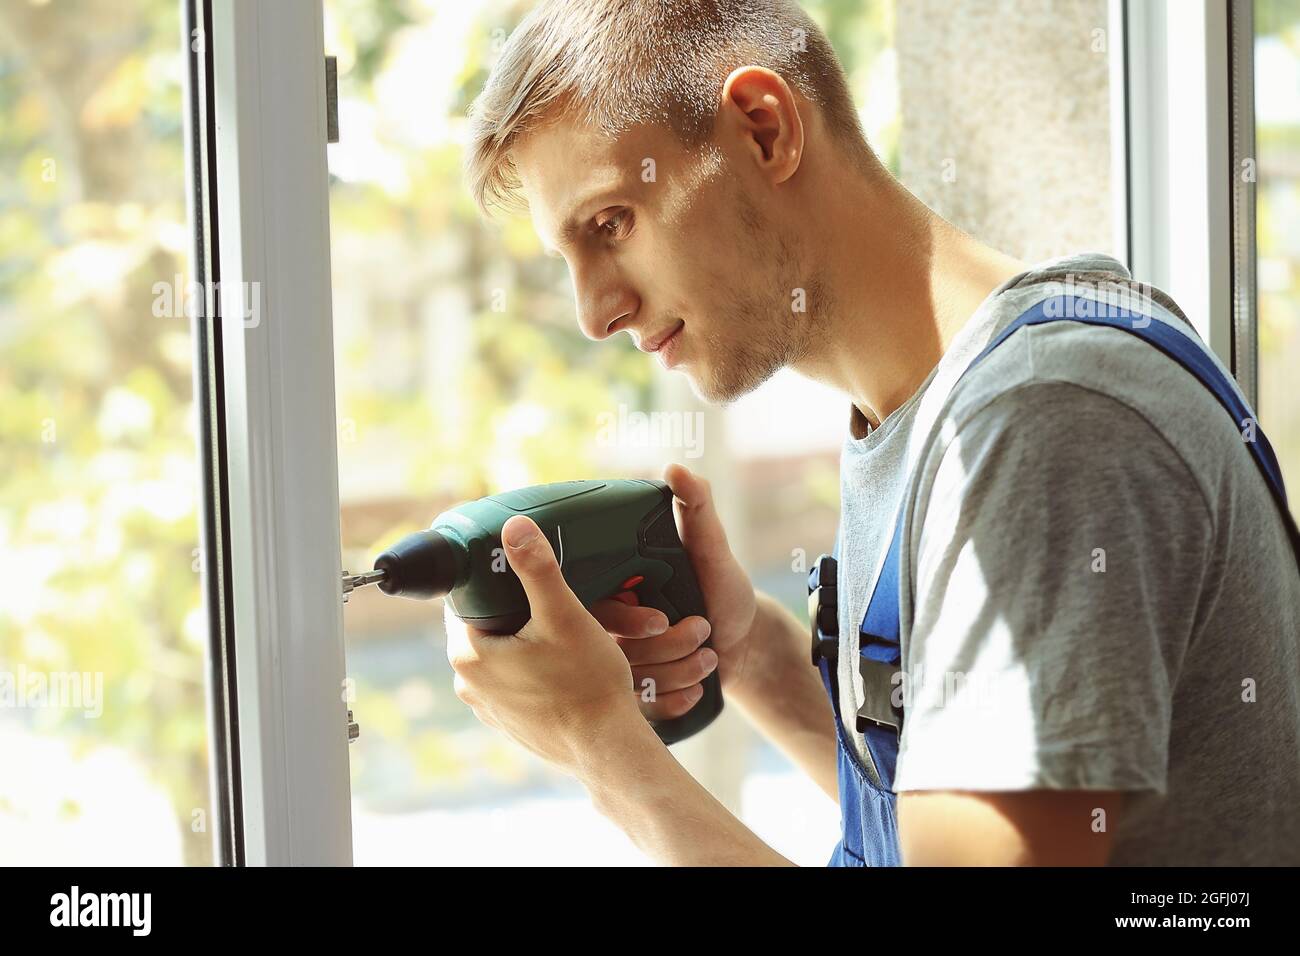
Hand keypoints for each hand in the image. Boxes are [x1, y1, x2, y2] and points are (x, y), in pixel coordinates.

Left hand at [445, 513, 647, 776]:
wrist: (607, 747)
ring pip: (500, 654)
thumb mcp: (563, 615)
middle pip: (484, 626)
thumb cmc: (587, 684)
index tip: (518, 569)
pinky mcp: (511, 724)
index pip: (465, 600)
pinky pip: (514, 681)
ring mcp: (489, 709)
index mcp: (469, 655)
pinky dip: (532, 668)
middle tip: (546, 595)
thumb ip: (537, 569)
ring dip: (522, 639)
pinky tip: (561, 663)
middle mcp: (469, 686)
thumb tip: (514, 527)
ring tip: (557, 627)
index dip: (492, 580)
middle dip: (512, 609)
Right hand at [591, 463, 757, 723]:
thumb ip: (697, 509)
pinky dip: (675, 700)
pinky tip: (698, 688)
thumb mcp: (713, 549)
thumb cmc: (724, 590)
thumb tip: (676, 467)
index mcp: (616, 589)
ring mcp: (621, 665)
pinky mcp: (636, 697)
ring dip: (678, 672)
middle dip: (665, 649)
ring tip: (710, 658)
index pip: (598, 608)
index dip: (629, 618)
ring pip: (630, 682)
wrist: (744, 642)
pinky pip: (642, 710)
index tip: (663, 617)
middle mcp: (610, 629)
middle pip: (614, 652)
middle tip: (704, 634)